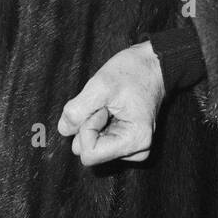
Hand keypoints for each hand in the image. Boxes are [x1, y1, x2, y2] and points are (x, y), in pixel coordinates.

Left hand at [58, 41, 165, 166]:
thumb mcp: (101, 85)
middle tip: (105, 104)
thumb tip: (64, 129)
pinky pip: (99, 140)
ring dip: (94, 123)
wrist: (152, 64)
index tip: (100, 108)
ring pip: (92, 145)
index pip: (90, 154)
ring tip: (111, 104)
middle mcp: (136, 151)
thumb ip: (77, 110)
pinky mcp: (126, 141)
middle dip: (90, 125)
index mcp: (134, 141)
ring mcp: (132, 147)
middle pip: (90, 151)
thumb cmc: (133, 71)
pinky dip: (99, 124)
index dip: (87, 128)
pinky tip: (112, 109)